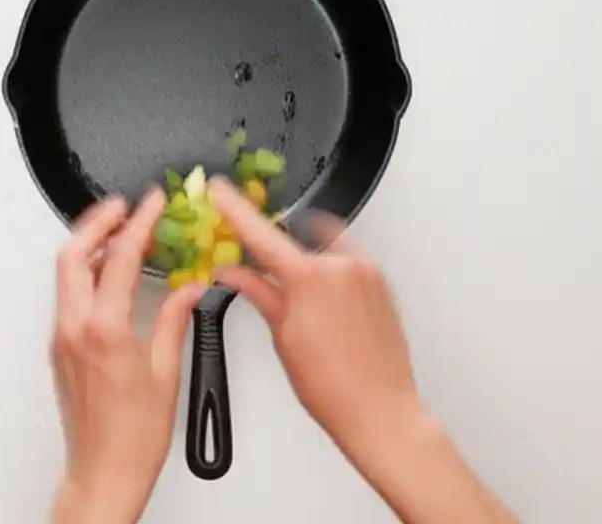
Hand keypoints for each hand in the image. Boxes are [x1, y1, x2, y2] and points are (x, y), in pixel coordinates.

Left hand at [50, 192, 205, 523]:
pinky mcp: (60, 350)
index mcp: (103, 330)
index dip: (138, 223)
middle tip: (123, 206)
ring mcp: (61, 339)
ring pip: (65, 274)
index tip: (152, 203)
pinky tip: (108, 274)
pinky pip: (68, 297)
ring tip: (118, 233)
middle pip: (72, 254)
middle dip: (96, 222)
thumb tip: (188, 291)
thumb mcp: (165, 373)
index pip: (118, 258)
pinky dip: (86, 274)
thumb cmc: (133, 438)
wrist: (103, 472)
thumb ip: (173, 321)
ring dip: (88, 246)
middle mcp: (74, 329)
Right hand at [209, 178, 513, 523]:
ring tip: (300, 311)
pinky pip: (345, 263)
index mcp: (310, 277)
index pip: (260, 232)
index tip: (220, 189)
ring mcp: (366, 273)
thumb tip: (234, 273)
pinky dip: (327, 275)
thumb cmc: (333, 387)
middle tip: (259, 278)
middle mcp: (342, 266)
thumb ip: (259, 293)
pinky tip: (323, 310)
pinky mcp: (381, 283)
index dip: (235, 208)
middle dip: (273, 257)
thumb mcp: (283, 337)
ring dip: (303, 267)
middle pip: (293, 243)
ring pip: (321, 252)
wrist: (381, 412)